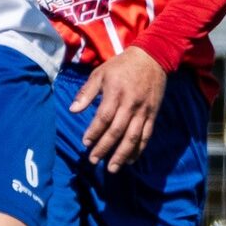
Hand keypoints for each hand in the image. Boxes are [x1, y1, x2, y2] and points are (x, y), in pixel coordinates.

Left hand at [71, 48, 167, 172]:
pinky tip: (130, 160)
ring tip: (112, 168)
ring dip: (122, 154)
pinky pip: (147, 135)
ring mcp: (143, 111)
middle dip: (105, 147)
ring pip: (133, 137)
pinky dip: (139, 149)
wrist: (153, 57)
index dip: (94, 132)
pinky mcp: (153, 114)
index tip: (85, 142)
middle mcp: (131, 104)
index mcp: (116, 93)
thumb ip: (86, 92)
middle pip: (117, 130)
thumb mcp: (100, 73)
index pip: (104, 117)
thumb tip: (73, 110)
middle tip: (94, 160)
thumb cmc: (122, 66)